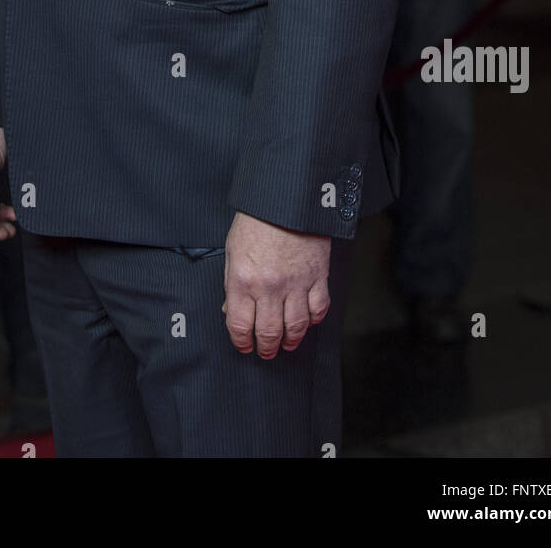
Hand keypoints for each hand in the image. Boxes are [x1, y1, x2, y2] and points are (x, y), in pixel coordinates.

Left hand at [222, 212, 331, 358]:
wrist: (285, 199)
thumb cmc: (257, 220)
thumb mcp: (232, 250)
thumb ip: (231, 283)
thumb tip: (231, 310)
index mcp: (243, 279)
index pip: (239, 325)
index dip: (241, 342)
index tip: (244, 346)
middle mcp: (269, 287)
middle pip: (268, 332)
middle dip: (266, 348)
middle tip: (266, 352)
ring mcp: (295, 283)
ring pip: (295, 327)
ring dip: (290, 341)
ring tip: (287, 344)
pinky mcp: (317, 276)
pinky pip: (318, 309)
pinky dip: (313, 320)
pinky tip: (307, 322)